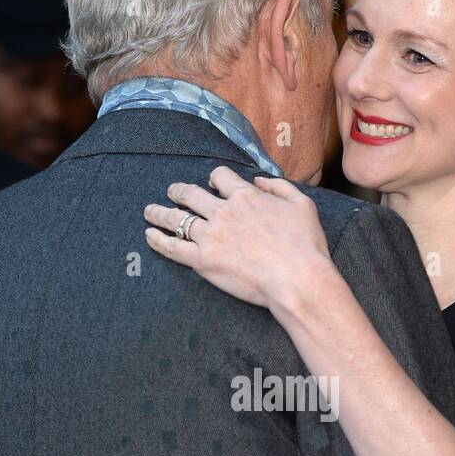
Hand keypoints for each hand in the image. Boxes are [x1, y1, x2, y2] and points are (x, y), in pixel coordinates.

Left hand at [143, 166, 332, 311]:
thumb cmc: (305, 245)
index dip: (214, 177)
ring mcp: (210, 236)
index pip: (221, 177)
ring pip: (176, 219)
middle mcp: (223, 212)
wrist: (296, 278)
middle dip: (179, 191)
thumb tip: (260, 181)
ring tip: (150, 211)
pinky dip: (158, 241)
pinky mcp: (203, 261)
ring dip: (160, 213)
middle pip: (191, 194)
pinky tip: (149, 236)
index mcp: (245, 196)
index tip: (210, 182)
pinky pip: (173, 248)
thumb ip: (279, 188)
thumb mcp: (302, 205)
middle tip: (172, 191)